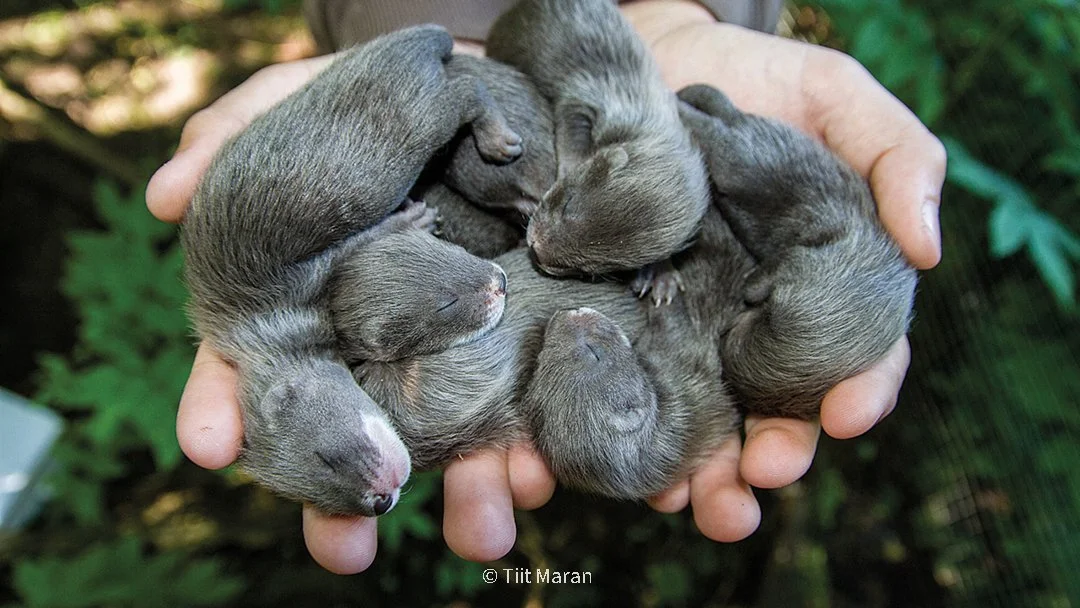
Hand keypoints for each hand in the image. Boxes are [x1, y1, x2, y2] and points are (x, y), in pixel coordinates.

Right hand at [148, 41, 551, 574]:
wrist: (494, 93)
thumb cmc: (377, 104)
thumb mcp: (302, 101)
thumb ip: (237, 137)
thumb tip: (165, 198)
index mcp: (306, 304)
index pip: (253, 366)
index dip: (227, 405)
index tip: (210, 448)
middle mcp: (376, 348)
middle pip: (355, 435)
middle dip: (346, 497)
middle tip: (343, 550)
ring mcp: (457, 355)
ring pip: (454, 440)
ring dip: (465, 495)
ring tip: (481, 533)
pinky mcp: (531, 348)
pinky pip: (538, 408)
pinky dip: (547, 449)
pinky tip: (548, 476)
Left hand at [618, 1, 944, 538]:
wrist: (652, 68)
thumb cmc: (758, 83)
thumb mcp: (836, 99)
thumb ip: (895, 157)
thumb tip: (929, 249)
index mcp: (819, 289)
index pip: (854, 356)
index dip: (858, 389)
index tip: (846, 414)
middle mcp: (755, 327)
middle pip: (775, 412)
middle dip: (768, 456)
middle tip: (754, 484)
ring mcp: (687, 332)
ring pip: (699, 422)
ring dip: (696, 472)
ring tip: (685, 501)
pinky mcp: (621, 325)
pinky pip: (622, 391)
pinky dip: (616, 434)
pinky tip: (610, 466)